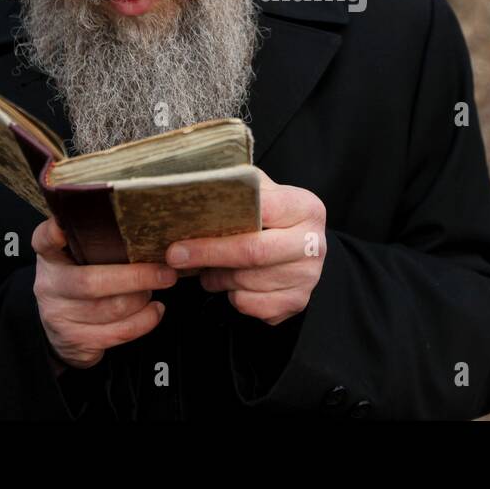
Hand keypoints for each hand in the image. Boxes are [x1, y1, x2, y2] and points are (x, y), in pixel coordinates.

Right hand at [32, 218, 177, 368]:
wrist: (62, 332)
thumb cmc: (82, 282)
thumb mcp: (78, 257)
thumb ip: (95, 240)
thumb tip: (143, 222)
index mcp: (51, 257)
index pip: (44, 240)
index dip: (53, 233)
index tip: (63, 228)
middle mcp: (50, 285)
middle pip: (91, 282)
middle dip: (135, 277)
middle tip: (165, 272)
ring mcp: (60, 316)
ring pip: (110, 309)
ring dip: (142, 298)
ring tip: (157, 287)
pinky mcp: (76, 340)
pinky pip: (118, 332)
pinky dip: (144, 321)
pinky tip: (155, 310)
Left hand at [166, 169, 325, 325]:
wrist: (300, 247)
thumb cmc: (273, 218)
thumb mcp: (263, 192)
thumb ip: (238, 186)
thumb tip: (191, 183)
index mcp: (305, 208)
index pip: (261, 212)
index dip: (221, 222)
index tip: (185, 231)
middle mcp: (312, 243)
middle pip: (254, 252)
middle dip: (210, 254)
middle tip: (177, 256)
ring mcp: (307, 276)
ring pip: (247, 281)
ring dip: (218, 277)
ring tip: (208, 268)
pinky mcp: (296, 301)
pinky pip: (251, 304)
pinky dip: (233, 296)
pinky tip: (233, 282)